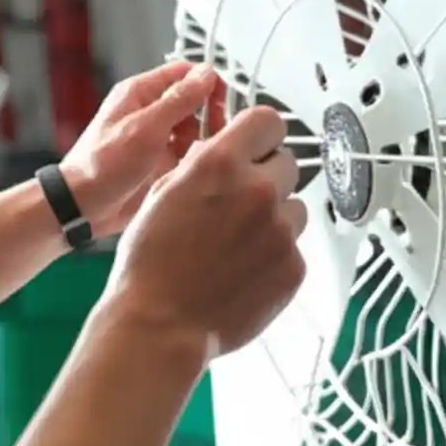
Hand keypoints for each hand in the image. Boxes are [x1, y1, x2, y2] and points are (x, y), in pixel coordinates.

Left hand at [60, 61, 222, 238]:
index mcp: (140, 92)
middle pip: (193, 101)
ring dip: (202, 140)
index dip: (207, 84)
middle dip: (208, 115)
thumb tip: (206, 73)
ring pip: (194, 129)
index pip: (185, 72)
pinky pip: (187, 153)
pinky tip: (189, 169)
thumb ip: (179, 99)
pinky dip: (194, 159)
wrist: (83, 205)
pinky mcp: (159, 161)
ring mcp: (155, 137)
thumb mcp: (146, 127)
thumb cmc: (102, 164)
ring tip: (197, 155)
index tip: (221, 103)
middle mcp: (149, 111)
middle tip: (214, 133)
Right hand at [104, 107, 307, 357]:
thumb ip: (204, 165)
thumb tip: (224, 151)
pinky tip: (245, 270)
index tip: (259, 146)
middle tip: (241, 204)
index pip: (269, 120)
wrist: (160, 326)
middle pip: (287, 163)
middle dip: (267, 178)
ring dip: (275, 217)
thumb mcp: (164, 193)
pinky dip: (276, 255)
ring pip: (295, 206)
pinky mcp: (295, 266)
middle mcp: (258, 190)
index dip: (262, 135)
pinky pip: (295, 246)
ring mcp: (281, 230)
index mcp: (221, 164)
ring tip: (239, 244)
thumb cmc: (151, 265)